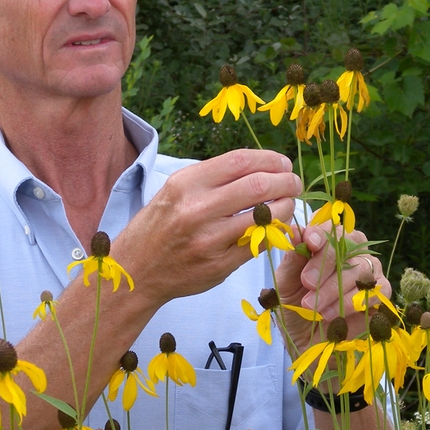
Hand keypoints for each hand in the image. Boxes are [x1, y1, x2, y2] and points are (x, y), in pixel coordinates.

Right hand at [112, 149, 301, 307]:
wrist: (135, 270)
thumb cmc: (160, 226)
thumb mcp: (176, 191)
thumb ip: (213, 178)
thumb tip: (262, 168)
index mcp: (186, 184)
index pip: (240, 160)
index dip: (270, 159)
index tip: (283, 163)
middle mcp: (196, 209)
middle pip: (259, 186)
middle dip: (286, 181)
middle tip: (294, 183)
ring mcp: (209, 240)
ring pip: (266, 216)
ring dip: (286, 207)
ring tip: (289, 203)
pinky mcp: (219, 266)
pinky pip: (259, 244)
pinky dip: (274, 232)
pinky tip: (276, 226)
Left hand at [275, 224, 391, 353]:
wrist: (308, 343)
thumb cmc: (296, 308)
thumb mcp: (285, 284)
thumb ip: (292, 259)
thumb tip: (295, 232)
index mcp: (328, 243)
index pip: (330, 228)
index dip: (321, 232)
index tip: (310, 242)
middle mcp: (352, 252)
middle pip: (348, 244)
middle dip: (325, 263)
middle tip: (307, 282)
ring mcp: (369, 271)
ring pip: (361, 268)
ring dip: (334, 288)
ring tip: (313, 307)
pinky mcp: (381, 294)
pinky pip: (374, 291)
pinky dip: (351, 302)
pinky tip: (331, 315)